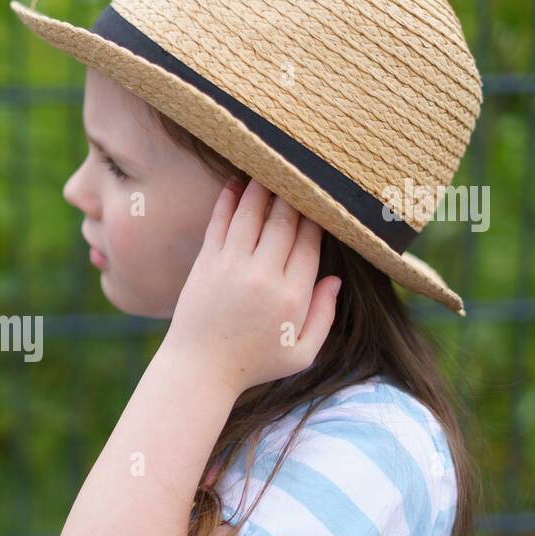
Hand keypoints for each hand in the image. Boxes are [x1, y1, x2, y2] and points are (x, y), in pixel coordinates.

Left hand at [166, 177, 340, 392]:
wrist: (199, 370)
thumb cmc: (253, 364)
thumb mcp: (300, 353)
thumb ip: (324, 316)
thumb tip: (335, 278)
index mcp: (293, 297)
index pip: (311, 242)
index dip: (317, 216)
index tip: (321, 198)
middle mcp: (264, 277)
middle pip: (285, 221)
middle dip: (294, 193)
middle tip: (299, 170)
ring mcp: (232, 267)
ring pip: (252, 214)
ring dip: (262, 187)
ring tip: (269, 165)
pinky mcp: (206, 264)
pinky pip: (220, 223)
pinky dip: (228, 200)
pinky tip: (236, 184)